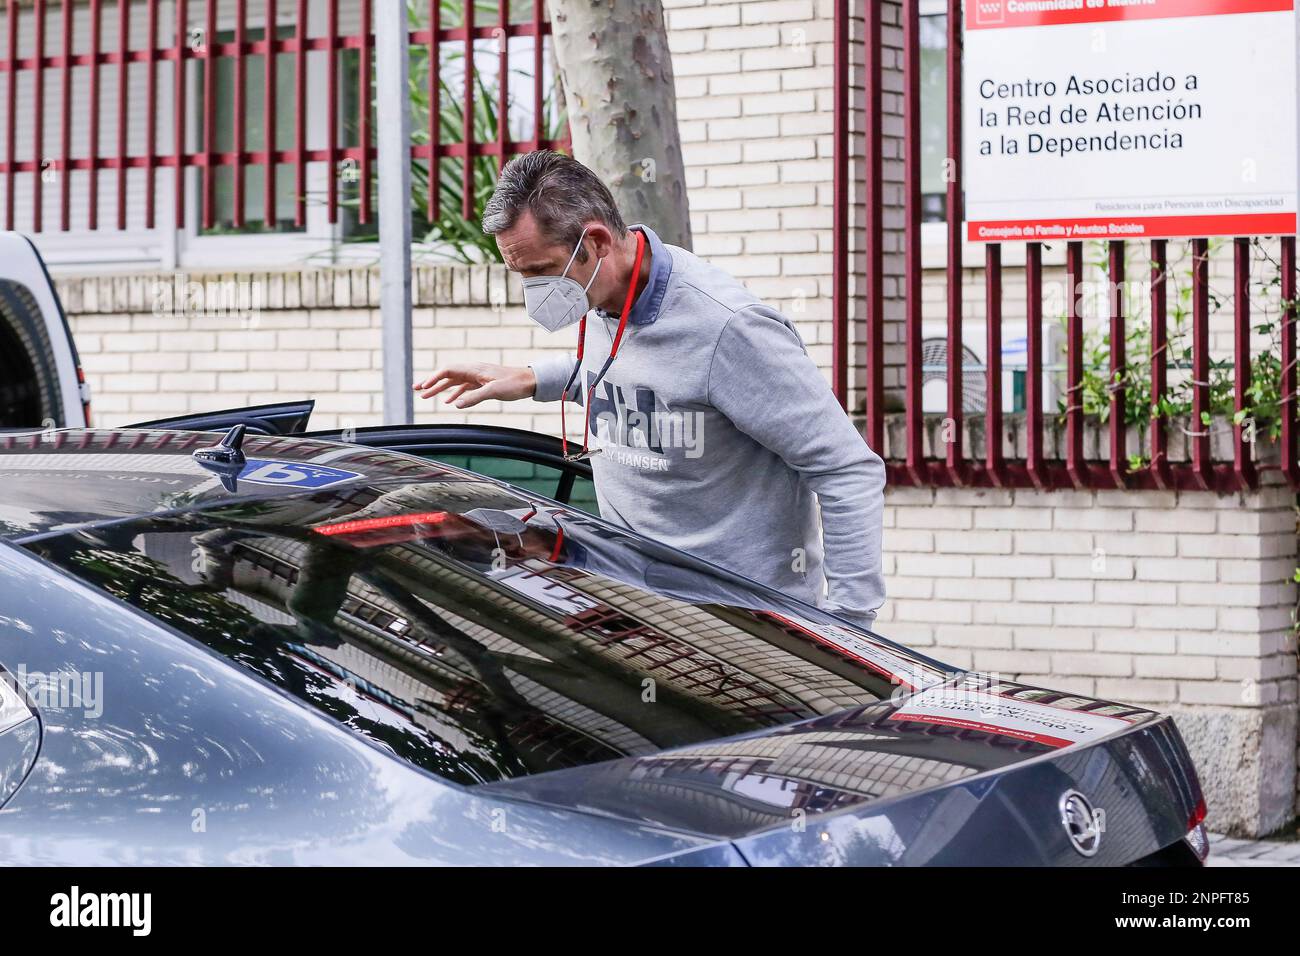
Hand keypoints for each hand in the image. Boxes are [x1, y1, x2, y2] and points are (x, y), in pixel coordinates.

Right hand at [412, 363, 536, 408]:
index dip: (434, 378)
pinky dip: (454, 394)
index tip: (423, 387)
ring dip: (440, 389)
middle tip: (416, 390)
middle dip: (431, 383)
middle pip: (447, 375)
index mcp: (474, 369)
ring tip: (426, 397)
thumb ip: (474, 397)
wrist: (530, 382)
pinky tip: (449, 402)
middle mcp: (473, 371)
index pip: (448, 370)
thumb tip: (454, 404)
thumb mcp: (494, 391)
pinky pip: (464, 388)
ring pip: (454, 382)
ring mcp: (478, 377)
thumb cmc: (515, 384)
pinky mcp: (483, 384)